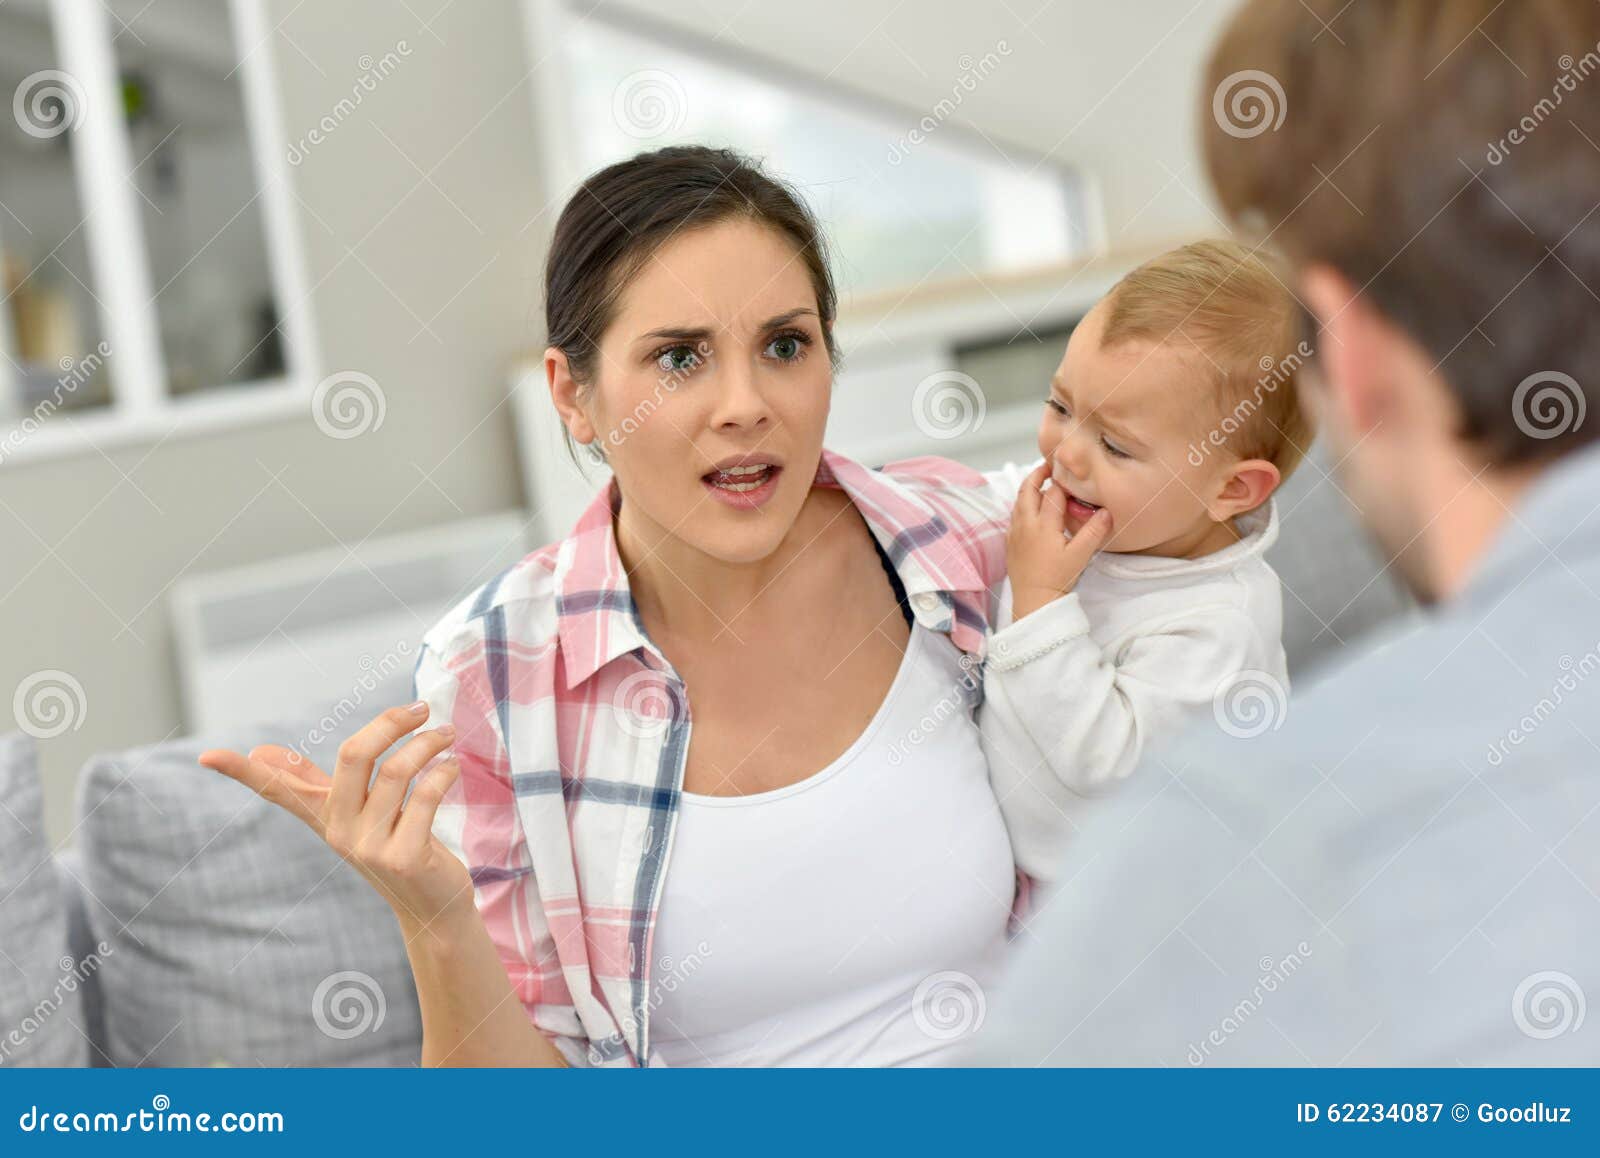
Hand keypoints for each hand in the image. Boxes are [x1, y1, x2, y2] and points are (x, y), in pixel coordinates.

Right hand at [198, 702, 473, 929]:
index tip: (207, 756)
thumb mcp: (350, 814)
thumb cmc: (392, 850)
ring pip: (395, 772)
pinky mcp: (404, 858)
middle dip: (388, 723)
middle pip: (353, 755)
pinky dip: (443, 774)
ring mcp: (370, 847)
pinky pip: (425, 798)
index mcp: (324, 816)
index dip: (243, 773)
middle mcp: (340, 831)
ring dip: (427, 745)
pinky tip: (452, 767)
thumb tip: (261, 752)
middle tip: (420, 707)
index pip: (277, 789)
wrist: (431, 907)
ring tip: (446, 735)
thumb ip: (311, 783)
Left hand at [1007, 461, 1112, 620]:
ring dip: (1028, 489)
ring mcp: (1015, 533)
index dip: (1063, 482)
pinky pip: (1014, 516)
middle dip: (1037, 475)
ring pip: (1018, 502)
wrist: (1034, 601)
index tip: (1071, 475)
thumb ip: (1094, 531)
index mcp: (1043, 524)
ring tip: (1040, 483)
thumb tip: (1106, 511)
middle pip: (1027, 490)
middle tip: (1048, 466)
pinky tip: (1031, 509)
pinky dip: (1022, 505)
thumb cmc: (1057, 579)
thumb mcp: (1080, 555)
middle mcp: (1025, 524)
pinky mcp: (1010, 542)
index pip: (1053, 493)